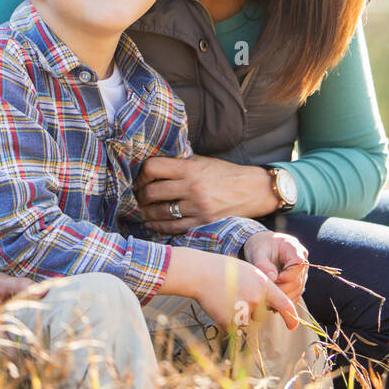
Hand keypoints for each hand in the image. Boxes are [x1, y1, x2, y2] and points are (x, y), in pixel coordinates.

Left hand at [134, 154, 276, 230]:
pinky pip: (171, 228)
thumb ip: (180, 163)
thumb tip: (153, 165)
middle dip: (139, 195)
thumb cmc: (225, 173)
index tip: (140, 178)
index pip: (153, 168)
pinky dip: (157, 226)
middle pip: (151, 192)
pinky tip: (151, 222)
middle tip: (137, 195)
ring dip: (145, 212)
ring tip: (142, 210)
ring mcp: (197, 207)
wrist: (252, 190)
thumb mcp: (203, 161)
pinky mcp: (201, 223)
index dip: (141, 174)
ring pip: (158, 212)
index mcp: (190, 167)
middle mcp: (192, 187)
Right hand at [191, 253, 299, 332]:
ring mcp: (243, 311)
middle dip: (252, 309)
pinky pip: (234, 326)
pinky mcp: (230, 322)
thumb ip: (262, 289)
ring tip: (226, 296)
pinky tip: (219, 305)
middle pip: (261, 314)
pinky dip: (227, 319)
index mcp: (263, 285)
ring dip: (240, 314)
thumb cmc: (224, 270)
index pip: (283, 303)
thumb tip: (268, 307)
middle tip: (237, 293)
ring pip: (247, 320)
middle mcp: (257, 299)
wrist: (201, 273)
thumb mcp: (249, 272)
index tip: (294, 326)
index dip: (290, 316)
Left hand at [243, 230, 307, 303]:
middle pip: (298, 280)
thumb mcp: (257, 251)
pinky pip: (295, 294)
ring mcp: (301, 272)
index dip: (288, 275)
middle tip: (268, 293)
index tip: (274, 280)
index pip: (299, 264)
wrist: (261, 245)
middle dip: (283, 289)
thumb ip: (263, 264)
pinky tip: (273, 303)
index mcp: (293, 247)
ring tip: (268, 300)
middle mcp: (301, 260)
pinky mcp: (297, 282)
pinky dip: (285, 300)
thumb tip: (272, 278)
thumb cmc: (260, 246)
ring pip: (298, 289)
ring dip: (284, 297)